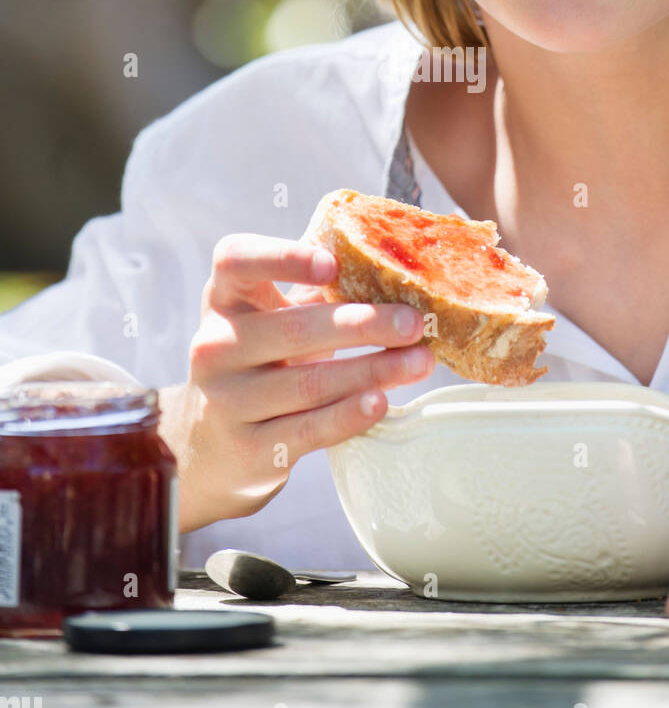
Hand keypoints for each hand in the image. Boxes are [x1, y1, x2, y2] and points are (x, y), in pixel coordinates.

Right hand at [159, 233, 434, 532]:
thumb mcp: (269, 318)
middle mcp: (215, 345)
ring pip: (309, 383)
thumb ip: (314, 289)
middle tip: (415, 323)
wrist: (211, 447)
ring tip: (419, 362)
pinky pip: (307, 429)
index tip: (332, 265)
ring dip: (372, 371)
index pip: (236, 260)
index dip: (283, 258)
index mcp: (224, 298)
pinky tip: (380, 402)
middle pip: (293, 329)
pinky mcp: (247, 449)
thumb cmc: (260, 362)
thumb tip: (392, 260)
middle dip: (364, 325)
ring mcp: (226, 400)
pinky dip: (348, 415)